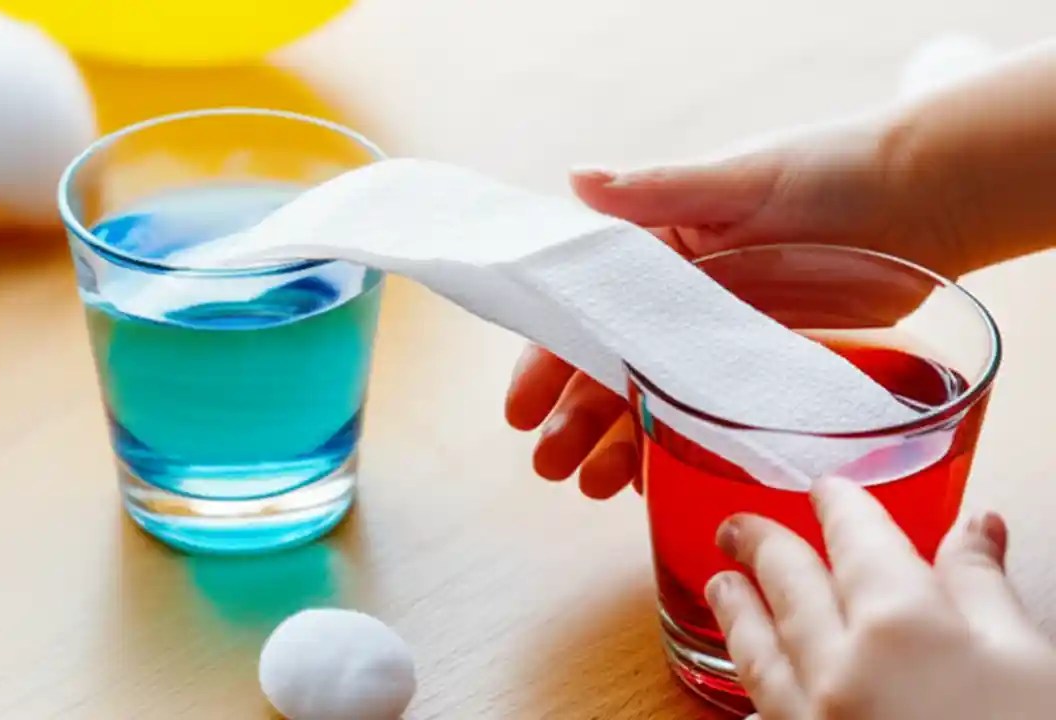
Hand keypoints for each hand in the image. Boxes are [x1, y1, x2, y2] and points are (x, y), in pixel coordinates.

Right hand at [506, 115, 967, 497]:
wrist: (926, 197)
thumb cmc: (831, 174)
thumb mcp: (741, 179)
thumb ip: (659, 191)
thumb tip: (577, 180)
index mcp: (660, 255)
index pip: (585, 314)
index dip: (546, 362)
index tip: (519, 410)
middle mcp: (680, 303)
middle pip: (609, 369)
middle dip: (573, 419)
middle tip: (550, 466)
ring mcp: (720, 341)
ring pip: (653, 402)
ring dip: (616, 444)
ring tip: (592, 487)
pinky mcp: (764, 371)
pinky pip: (710, 421)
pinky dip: (679, 450)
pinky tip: (654, 482)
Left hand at [708, 476, 1055, 719]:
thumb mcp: (1028, 660)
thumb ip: (984, 588)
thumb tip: (978, 526)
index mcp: (901, 621)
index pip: (854, 536)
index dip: (838, 505)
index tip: (825, 489)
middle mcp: (840, 664)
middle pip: (789, 582)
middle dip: (762, 546)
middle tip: (736, 527)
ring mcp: (812, 719)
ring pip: (758, 646)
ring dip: (737, 608)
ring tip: (720, 584)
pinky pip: (762, 710)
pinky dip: (750, 680)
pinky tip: (747, 671)